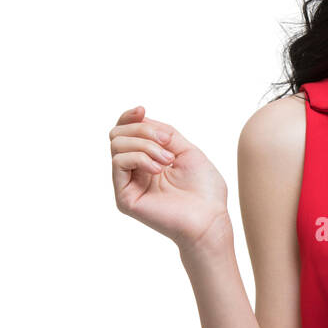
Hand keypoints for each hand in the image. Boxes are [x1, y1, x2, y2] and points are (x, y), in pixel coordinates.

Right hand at [109, 106, 228, 250]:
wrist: (210, 218)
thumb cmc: (204, 189)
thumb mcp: (186, 150)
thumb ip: (164, 133)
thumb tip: (141, 118)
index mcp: (148, 159)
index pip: (126, 132)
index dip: (130, 117)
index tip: (142, 109)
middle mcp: (135, 171)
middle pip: (118, 134)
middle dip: (143, 130)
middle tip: (167, 143)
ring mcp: (128, 184)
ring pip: (117, 145)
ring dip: (145, 145)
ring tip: (167, 161)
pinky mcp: (124, 197)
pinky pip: (118, 163)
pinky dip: (139, 157)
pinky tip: (158, 169)